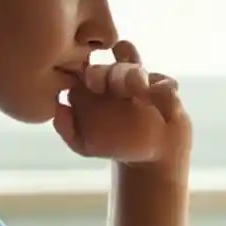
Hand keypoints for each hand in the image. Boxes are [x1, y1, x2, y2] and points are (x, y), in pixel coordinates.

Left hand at [53, 41, 191, 175]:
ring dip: (135, 77)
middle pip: (112, 65)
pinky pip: (166, 85)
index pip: (88, 68)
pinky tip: (161, 108)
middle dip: (112, 73)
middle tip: (113, 86)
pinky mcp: (167, 91)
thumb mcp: (84, 144)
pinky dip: (163, 92)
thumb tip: (58, 107)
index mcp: (96, 87)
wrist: (149, 159)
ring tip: (138, 92)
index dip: (87, 70)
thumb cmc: (114, 145)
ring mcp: (144, 83)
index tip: (90, 83)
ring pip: (138, 68)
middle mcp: (119, 79)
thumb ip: (67, 128)